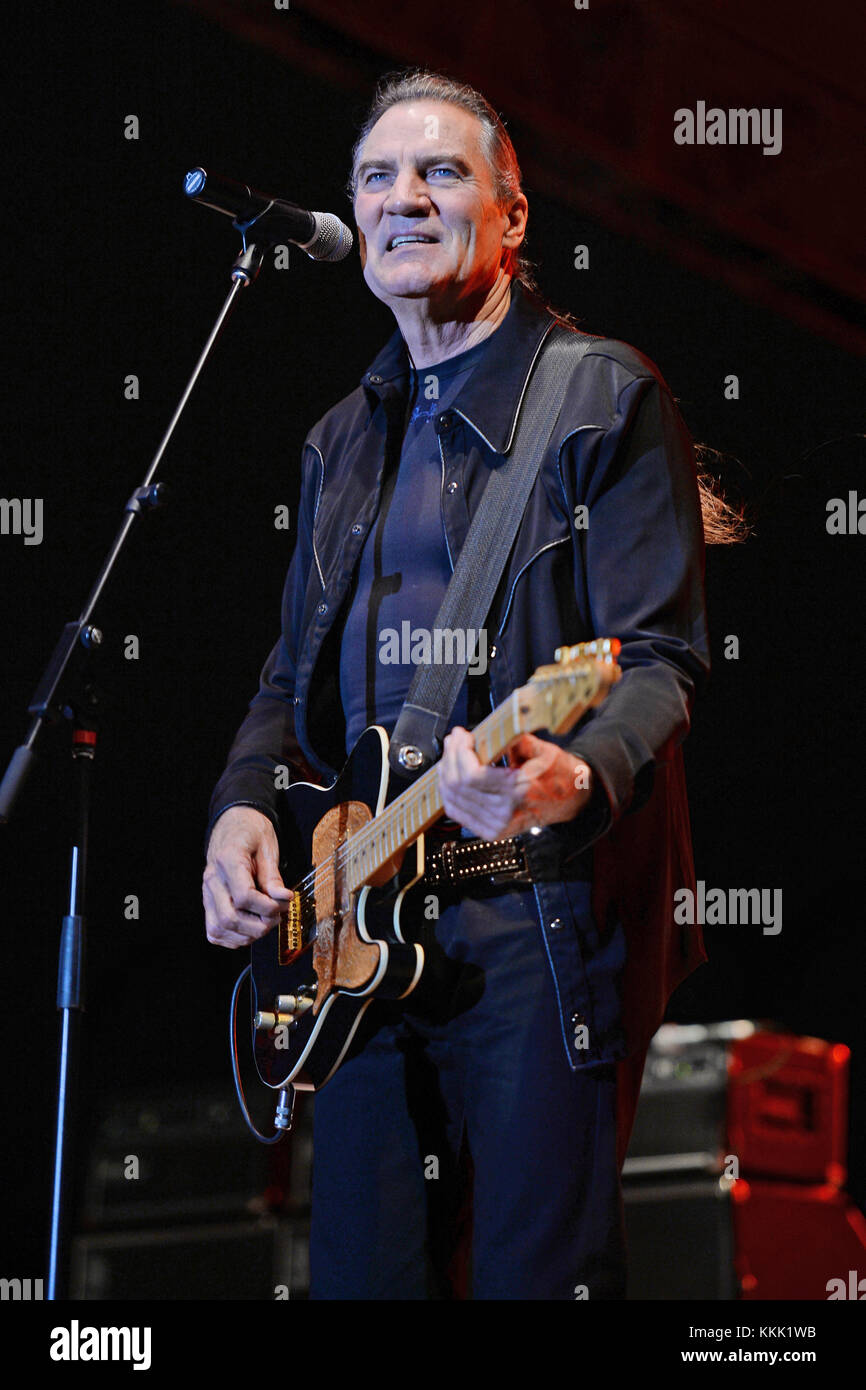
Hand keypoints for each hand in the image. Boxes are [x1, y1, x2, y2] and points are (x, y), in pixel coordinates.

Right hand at [203, 806, 291, 948]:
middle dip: (258, 925)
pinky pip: (214, 931)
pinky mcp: (208, 902)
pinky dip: (233, 937)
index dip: (267, 907)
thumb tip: (283, 898)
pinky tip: (249, 929)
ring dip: (247, 935)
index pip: (244, 896)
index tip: (283, 903)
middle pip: (229, 918)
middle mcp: (212, 879)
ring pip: (219, 929)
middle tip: (276, 917)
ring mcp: (207, 892)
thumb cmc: (251, 832)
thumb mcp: (268, 847)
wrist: (233, 823)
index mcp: (228, 860)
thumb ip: (273, 875)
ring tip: (265, 923)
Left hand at [436, 729, 593, 840]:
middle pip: (458, 785)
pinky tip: (450, 775)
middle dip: (450, 757)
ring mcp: (496, 826)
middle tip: (454, 739)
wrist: (572, 801)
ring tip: (450, 753)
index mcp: (519, 792)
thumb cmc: (560, 776)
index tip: (462, 735)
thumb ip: (514, 740)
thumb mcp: (544, 751)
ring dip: (446, 773)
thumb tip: (488, 731)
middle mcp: (505, 813)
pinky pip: (456, 812)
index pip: (472, 775)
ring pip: (452, 799)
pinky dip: (448, 793)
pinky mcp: (491, 832)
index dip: (459, 752)